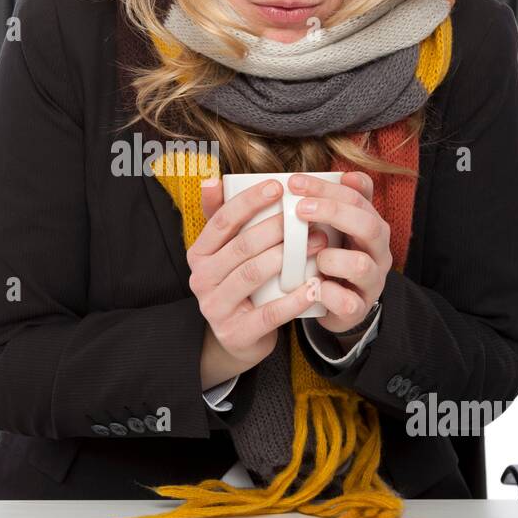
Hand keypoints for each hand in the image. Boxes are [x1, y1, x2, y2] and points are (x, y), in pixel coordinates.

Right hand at [188, 176, 331, 376]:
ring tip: (318, 243)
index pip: (221, 221)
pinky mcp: (236, 333)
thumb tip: (213, 179)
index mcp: (198, 254)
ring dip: (289, 257)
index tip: (279, 187)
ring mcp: (215, 308)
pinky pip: (268, 313)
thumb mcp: (225, 253)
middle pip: (241, 246)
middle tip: (309, 217)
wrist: (238, 339)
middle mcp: (200, 279)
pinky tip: (315, 286)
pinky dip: (293, 299)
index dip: (249, 202)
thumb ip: (220, 218)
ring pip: (253, 275)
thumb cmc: (238, 285)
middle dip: (277, 228)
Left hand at [288, 171, 389, 339]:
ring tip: (313, 260)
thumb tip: (337, 173)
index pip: (359, 197)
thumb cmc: (335, 260)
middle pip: (367, 224)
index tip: (296, 181)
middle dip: (332, 212)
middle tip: (299, 208)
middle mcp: (378, 250)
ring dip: (331, 259)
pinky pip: (348, 302)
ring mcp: (372, 281)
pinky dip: (327, 293)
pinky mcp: (358, 308)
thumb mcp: (337, 229)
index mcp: (371, 225)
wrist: (343, 306)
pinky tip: (312, 287)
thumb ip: (335, 203)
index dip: (329, 187)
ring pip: (361, 264)